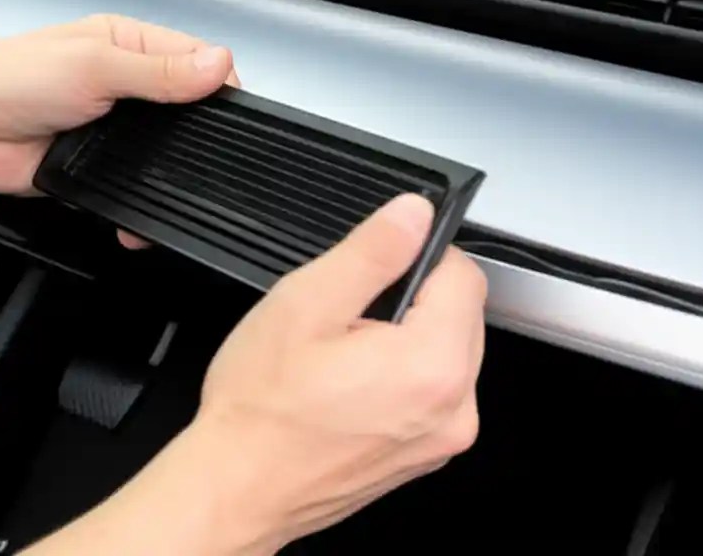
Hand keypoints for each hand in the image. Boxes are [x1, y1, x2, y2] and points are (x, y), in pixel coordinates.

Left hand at [0, 14, 238, 194]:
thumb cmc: (4, 81)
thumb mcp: (93, 66)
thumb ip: (159, 72)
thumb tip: (219, 63)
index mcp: (125, 41)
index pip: (195, 57)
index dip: (218, 80)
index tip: (230, 106)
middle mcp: (123, 80)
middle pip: (186, 107)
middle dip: (197, 132)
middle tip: (202, 151)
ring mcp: (113, 125)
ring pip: (165, 150)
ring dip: (170, 169)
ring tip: (176, 180)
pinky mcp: (100, 164)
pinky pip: (137, 182)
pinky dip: (143, 199)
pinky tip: (141, 209)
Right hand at [21, 194, 487, 555]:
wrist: (238, 488)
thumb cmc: (262, 410)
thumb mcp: (306, 303)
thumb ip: (371, 251)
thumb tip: (414, 213)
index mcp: (434, 364)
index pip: (464, 274)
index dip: (418, 256)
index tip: (375, 269)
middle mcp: (455, 406)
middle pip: (462, 314)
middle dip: (413, 301)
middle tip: (348, 318)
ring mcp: (445, 436)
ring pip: (449, 351)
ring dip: (408, 339)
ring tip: (345, 355)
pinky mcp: (428, 453)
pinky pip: (434, 391)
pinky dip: (403, 376)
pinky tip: (352, 385)